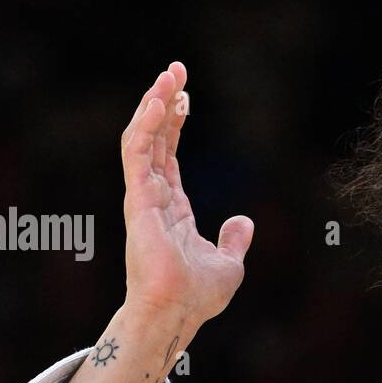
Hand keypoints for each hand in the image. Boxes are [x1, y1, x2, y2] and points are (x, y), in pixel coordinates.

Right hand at [120, 61, 253, 327]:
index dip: (174, 123)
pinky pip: (137, 154)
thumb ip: (233, 240)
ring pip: (141, 139)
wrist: (181, 313)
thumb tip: (244, 221)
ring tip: (168, 76)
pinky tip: (160, 102)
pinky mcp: (138, 201)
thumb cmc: (198, 296)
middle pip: (153, 138)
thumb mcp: (228, 263)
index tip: (185, 95)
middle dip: (162, 102)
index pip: (168, 154)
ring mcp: (143, 198)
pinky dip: (147, 126)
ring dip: (153, 105)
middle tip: (175, 69)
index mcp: (171, 208)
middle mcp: (153, 198)